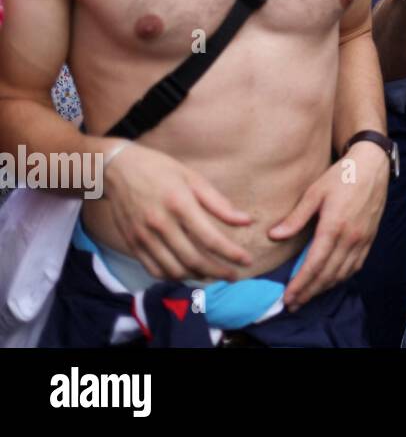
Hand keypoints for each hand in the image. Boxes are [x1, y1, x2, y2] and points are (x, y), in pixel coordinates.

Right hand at [102, 141, 252, 281]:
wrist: (117, 169)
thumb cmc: (161, 170)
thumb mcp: (193, 178)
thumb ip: (219, 203)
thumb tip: (246, 221)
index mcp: (179, 204)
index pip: (210, 238)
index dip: (231, 253)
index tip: (246, 261)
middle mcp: (160, 224)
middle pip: (193, 260)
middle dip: (218, 272)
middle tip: (234, 276)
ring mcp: (143, 237)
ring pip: (174, 270)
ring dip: (197, 277)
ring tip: (214, 275)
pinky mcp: (132, 244)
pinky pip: (154, 270)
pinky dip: (174, 277)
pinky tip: (188, 273)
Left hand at [269, 142, 388, 308]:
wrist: (373, 166)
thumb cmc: (341, 176)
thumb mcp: (314, 192)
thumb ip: (296, 218)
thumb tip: (274, 236)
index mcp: (334, 226)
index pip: (315, 264)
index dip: (300, 283)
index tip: (288, 296)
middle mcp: (351, 237)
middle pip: (328, 274)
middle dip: (309, 292)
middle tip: (293, 304)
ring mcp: (363, 239)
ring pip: (342, 273)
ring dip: (324, 288)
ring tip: (307, 296)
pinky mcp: (370, 238)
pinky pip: (355, 266)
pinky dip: (341, 278)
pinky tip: (330, 281)